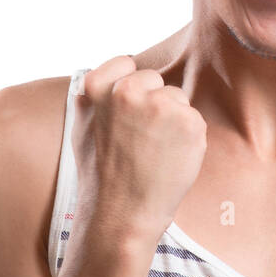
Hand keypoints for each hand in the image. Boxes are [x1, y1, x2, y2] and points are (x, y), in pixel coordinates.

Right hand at [72, 55, 208, 242]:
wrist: (123, 213)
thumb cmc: (101, 174)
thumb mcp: (82, 127)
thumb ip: (94, 96)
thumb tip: (107, 73)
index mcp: (98, 88)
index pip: (126, 62)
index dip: (130, 85)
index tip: (126, 109)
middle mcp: (129, 91)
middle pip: (155, 79)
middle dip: (152, 102)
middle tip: (139, 139)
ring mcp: (161, 105)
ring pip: (177, 99)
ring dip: (172, 120)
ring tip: (153, 151)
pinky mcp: (189, 122)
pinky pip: (193, 119)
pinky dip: (188, 138)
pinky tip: (170, 158)